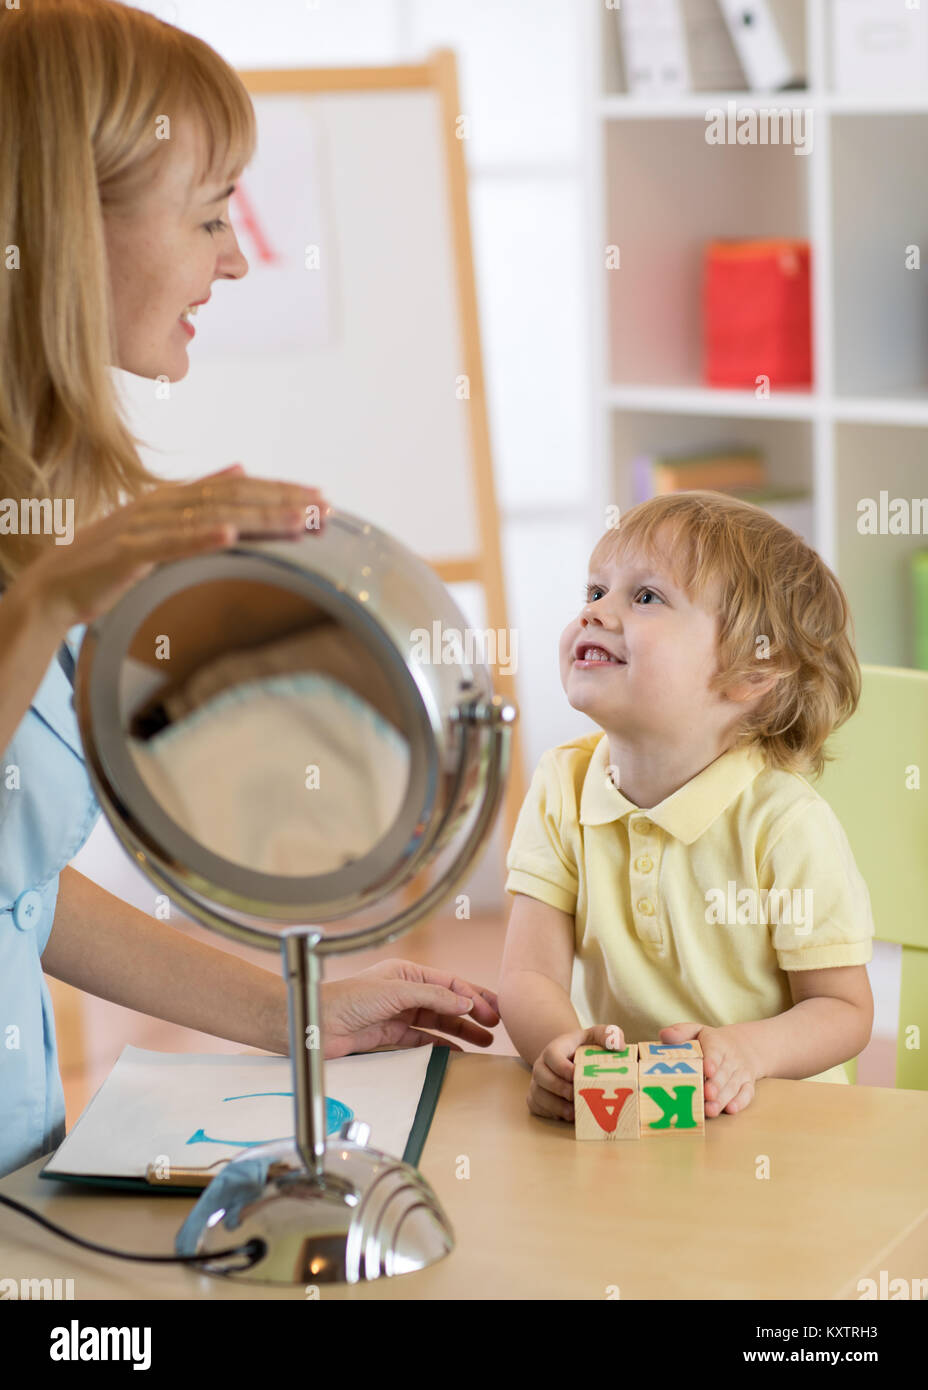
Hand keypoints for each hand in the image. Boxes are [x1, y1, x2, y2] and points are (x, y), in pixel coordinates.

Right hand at [17, 464, 328, 631]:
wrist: (57, 584)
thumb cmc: (112, 560)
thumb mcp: (162, 524)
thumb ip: (199, 496)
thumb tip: (241, 469)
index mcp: (175, 497)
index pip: (238, 489)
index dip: (280, 491)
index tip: (320, 498)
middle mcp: (163, 504)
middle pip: (233, 498)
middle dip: (283, 502)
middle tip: (324, 508)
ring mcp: (145, 526)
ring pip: (211, 517)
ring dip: (258, 518)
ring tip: (297, 521)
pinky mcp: (128, 553)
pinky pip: (170, 544)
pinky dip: (201, 538)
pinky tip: (230, 536)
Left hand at [320, 958, 499, 1058]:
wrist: (315, 1024)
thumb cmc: (348, 999)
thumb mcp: (395, 991)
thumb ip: (432, 996)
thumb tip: (465, 1002)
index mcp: (407, 973)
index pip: (448, 984)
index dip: (473, 995)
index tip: (491, 1011)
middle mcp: (405, 992)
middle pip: (447, 1002)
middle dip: (473, 1011)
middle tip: (497, 1024)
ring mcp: (398, 1014)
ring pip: (438, 1022)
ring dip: (462, 1030)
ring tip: (485, 1040)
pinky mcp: (390, 1036)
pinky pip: (423, 1039)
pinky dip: (442, 1044)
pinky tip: (458, 1051)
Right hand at [527, 1022, 625, 1122]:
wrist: (570, 1059)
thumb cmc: (585, 1049)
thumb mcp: (596, 1036)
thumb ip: (609, 1035)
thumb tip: (619, 1047)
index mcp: (555, 1048)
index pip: (552, 1055)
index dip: (562, 1067)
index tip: (577, 1075)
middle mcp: (542, 1065)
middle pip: (541, 1076)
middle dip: (559, 1088)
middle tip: (577, 1096)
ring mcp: (537, 1082)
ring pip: (538, 1095)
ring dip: (556, 1106)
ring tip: (574, 1113)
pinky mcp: (536, 1098)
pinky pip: (537, 1107)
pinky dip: (551, 1114)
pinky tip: (568, 1116)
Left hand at [660, 1021, 761, 1116]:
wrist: (743, 1046)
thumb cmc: (711, 1042)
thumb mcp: (697, 1031)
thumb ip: (680, 1032)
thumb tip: (664, 1036)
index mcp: (717, 1043)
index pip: (715, 1051)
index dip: (712, 1061)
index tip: (708, 1070)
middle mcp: (731, 1058)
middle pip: (724, 1073)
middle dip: (716, 1085)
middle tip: (707, 1095)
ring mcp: (741, 1072)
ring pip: (733, 1086)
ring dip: (723, 1099)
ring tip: (711, 1109)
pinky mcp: (748, 1084)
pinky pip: (747, 1093)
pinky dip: (740, 1102)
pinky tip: (730, 1110)